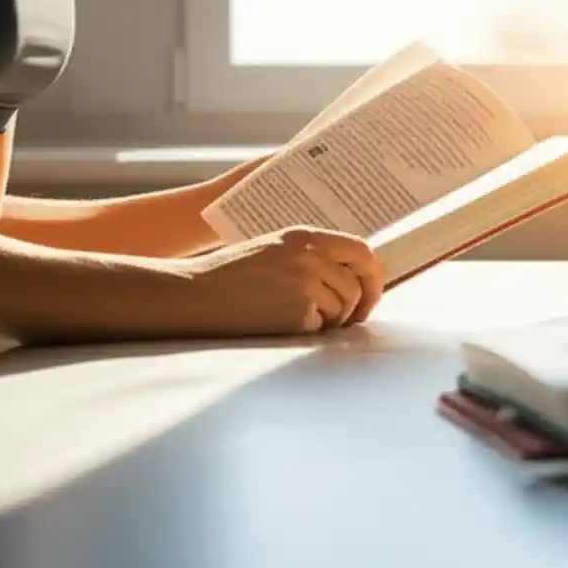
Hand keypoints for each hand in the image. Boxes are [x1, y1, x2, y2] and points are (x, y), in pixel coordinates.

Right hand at [183, 226, 383, 333]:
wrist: (195, 294)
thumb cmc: (231, 275)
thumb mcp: (275, 249)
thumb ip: (312, 255)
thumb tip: (353, 276)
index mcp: (304, 236)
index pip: (361, 250)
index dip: (372, 274)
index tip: (370, 290)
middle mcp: (309, 257)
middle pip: (356, 285)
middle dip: (356, 307)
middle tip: (349, 320)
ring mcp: (304, 284)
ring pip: (341, 309)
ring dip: (331, 321)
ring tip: (304, 320)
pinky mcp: (296, 313)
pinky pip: (320, 327)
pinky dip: (310, 331)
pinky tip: (285, 325)